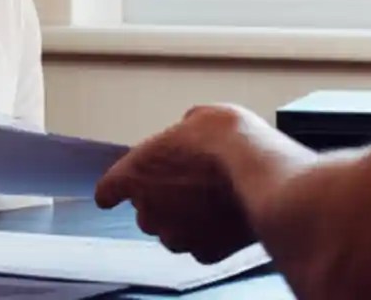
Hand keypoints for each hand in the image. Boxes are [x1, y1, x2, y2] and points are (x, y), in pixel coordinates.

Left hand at [96, 104, 265, 263]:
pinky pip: (199, 247)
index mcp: (135, 171)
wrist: (262, 175)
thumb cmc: (228, 140)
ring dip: (182, 222)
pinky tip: (224, 220)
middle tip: (188, 185)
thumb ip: (181, 134)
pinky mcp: (204, 253)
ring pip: (170, 233)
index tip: (114, 194)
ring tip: (209, 203)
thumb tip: (187, 133)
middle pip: (144, 212)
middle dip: (160, 201)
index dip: (114, 191)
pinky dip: (208, 237)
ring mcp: (175, 234)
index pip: (108, 190)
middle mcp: (148, 209)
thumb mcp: (199, 118)